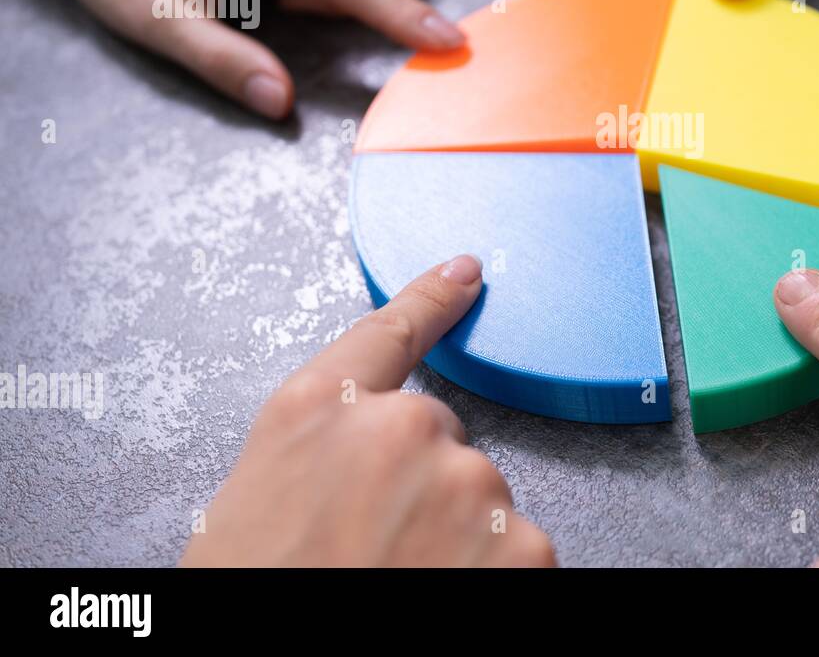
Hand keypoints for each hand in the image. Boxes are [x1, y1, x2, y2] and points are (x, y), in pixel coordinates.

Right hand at [182, 255, 555, 566]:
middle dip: (422, 488)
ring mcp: (463, 481)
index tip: (465, 272)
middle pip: (441, 441)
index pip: (386, 332)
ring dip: (458, 537)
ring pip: (481, 499)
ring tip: (401, 582)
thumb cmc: (258, 587)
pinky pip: (517, 549)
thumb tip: (354, 455)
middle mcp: (396, 428)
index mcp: (316, 412)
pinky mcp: (518, 542)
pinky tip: (445, 595)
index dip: (431, 299)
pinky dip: (494, 577)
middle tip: (376, 551)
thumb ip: (317, 451)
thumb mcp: (252, 506)